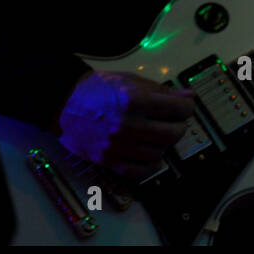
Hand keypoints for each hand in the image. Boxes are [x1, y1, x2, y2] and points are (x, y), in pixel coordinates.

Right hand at [57, 70, 196, 181]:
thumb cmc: (98, 89)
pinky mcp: (108, 160)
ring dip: (163, 145)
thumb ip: (162, 91)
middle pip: (173, 133)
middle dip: (179, 126)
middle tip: (173, 121)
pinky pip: (139, 172)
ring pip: (159, 153)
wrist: (64, 102)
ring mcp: (117, 145)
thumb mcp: (132, 81)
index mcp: (135, 101)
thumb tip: (188, 97)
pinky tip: (149, 155)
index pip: (179, 109)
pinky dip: (150, 165)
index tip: (184, 107)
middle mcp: (127, 125)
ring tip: (157, 135)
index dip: (186, 107)